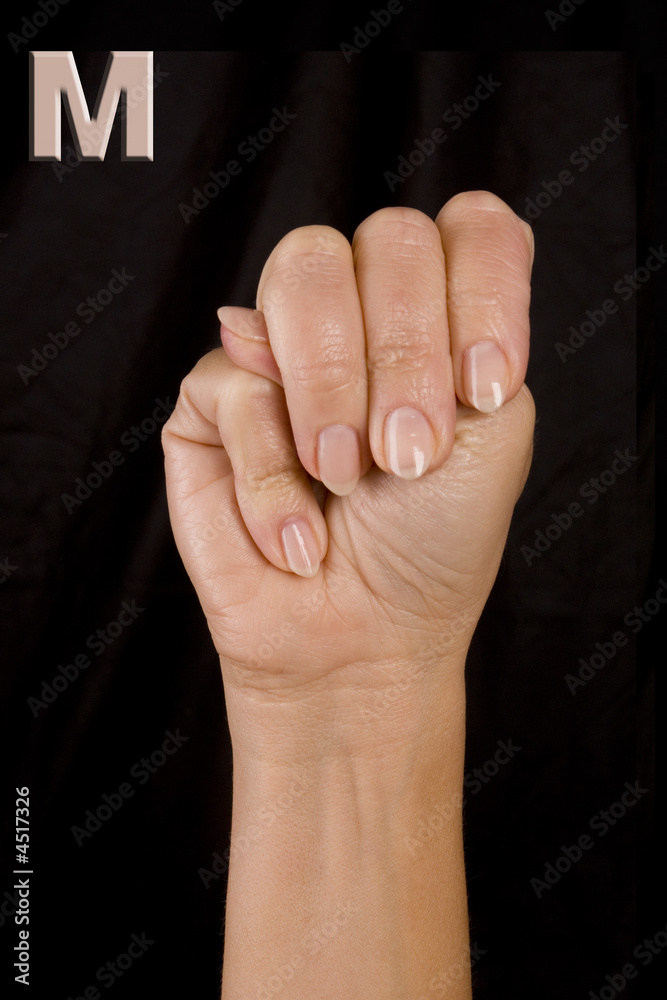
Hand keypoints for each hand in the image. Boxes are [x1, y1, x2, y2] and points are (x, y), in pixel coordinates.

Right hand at [162, 191, 534, 715]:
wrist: (364, 635)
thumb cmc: (433, 541)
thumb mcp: (496, 429)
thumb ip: (456, 327)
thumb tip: (336, 284)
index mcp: (445, 315)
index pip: (468, 228)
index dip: (480, 290)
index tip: (482, 387)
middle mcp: (366, 315)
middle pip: (384, 240)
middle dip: (405, 354)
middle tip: (405, 454)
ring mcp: (285, 347)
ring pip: (302, 276)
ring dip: (333, 393)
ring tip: (343, 479)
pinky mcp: (214, 398)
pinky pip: (236, 381)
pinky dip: (273, 472)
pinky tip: (298, 531)